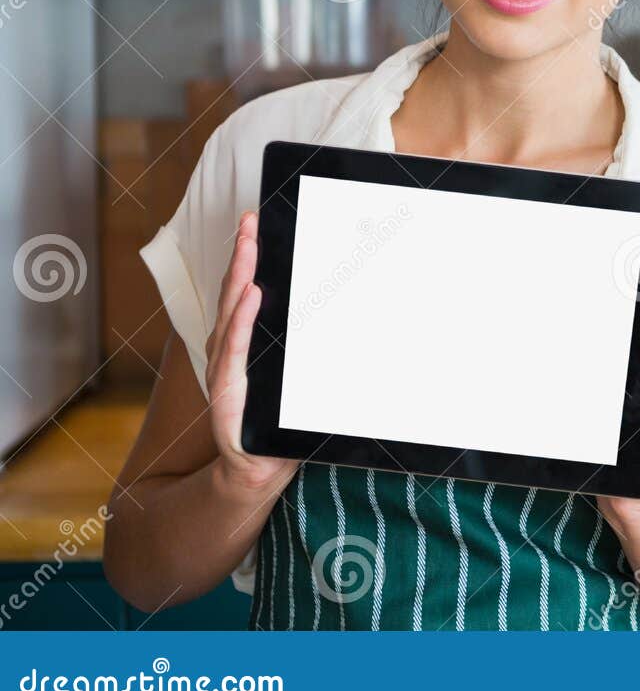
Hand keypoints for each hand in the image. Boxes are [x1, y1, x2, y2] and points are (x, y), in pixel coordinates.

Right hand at [204, 211, 298, 497]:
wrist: (258, 469)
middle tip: (249, 221)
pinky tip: (250, 296)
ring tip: (248, 247)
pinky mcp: (228, 391)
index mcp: (244, 344)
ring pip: (231, 314)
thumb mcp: (300, 376)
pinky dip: (241, 321)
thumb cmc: (279, 420)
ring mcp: (225, 370)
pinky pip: (235, 350)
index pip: (244, 293)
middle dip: (241, 255)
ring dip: (239, 277)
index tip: (254, 225)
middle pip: (234, 294)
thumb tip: (363, 314)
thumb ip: (314, 347)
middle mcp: (229, 351)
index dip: (246, 259)